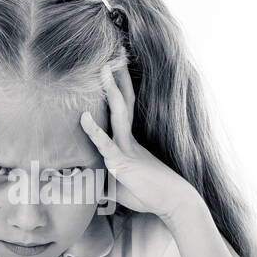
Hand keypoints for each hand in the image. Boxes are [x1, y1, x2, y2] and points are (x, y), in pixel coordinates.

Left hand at [79, 62, 199, 221]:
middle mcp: (129, 139)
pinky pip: (107, 145)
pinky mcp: (123, 163)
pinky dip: (94, 131)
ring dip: (110, 90)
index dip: (118, 87)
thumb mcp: (121, 184)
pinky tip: (83, 117)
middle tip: (114, 53)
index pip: (123, 107)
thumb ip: (106, 175)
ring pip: (118, 113)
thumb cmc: (149, 194)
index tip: (114, 66)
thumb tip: (90, 178)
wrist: (173, 203)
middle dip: (118, 77)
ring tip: (103, 67)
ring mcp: (127, 148)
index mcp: (129, 140)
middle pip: (123, 101)